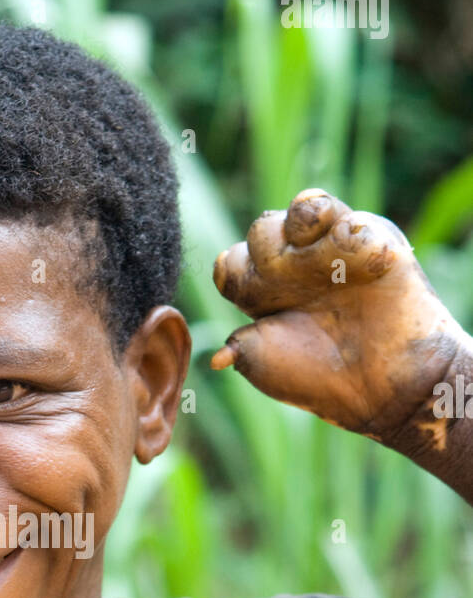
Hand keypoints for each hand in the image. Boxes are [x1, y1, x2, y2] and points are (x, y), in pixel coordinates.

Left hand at [210, 188, 471, 446]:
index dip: (235, 269)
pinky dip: (349, 232)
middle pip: (263, 229)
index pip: (232, 262)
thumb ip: (239, 346)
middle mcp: (293, 267)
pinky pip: (351, 218)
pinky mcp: (372, 242)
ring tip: (315, 256)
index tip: (249, 294)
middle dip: (268, 248)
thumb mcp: (266, 365)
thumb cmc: (321, 382)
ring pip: (305, 208)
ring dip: (303, 224)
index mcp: (263, 292)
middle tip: (287, 280)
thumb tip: (213, 358)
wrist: (383, 389)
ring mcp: (331, 251)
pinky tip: (355, 259)